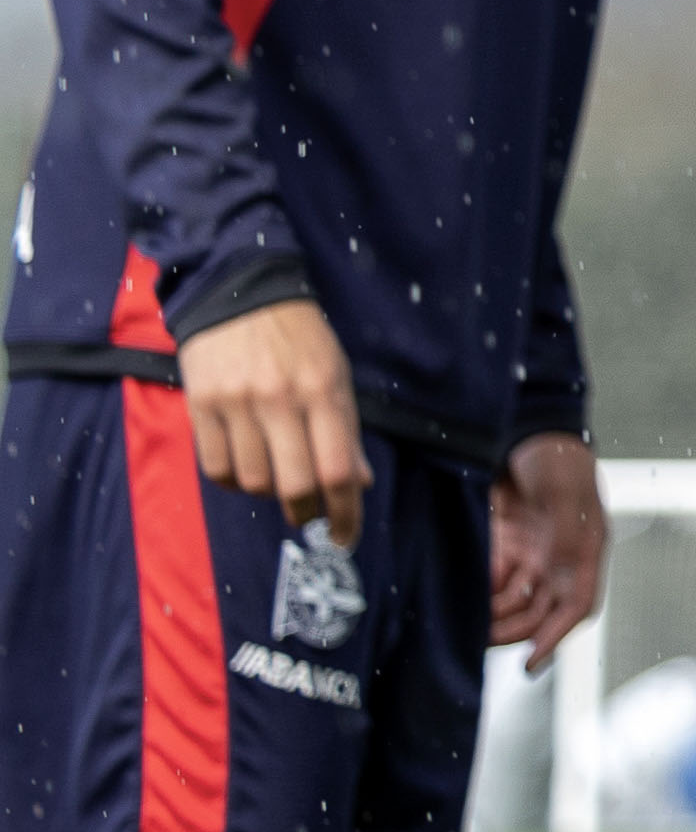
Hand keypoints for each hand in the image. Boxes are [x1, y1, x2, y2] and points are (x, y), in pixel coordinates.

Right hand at [175, 300, 363, 544]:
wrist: (239, 293)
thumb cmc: (299, 338)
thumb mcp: (336, 373)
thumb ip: (346, 429)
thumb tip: (358, 484)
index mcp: (323, 391)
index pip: (338, 469)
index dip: (346, 513)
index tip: (346, 537)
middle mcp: (280, 400)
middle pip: (295, 484)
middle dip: (305, 512)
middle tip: (308, 514)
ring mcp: (236, 404)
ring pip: (252, 481)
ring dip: (268, 493)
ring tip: (276, 479)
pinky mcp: (201, 406)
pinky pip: (216, 468)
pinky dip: (233, 481)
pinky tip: (244, 467)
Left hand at [486, 435, 606, 673]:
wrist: (523, 425)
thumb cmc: (556, 455)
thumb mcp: (563, 492)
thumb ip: (562, 535)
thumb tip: (557, 574)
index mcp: (583, 549)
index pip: (577, 605)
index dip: (557, 638)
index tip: (532, 663)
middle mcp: (559, 558)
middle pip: (539, 613)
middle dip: (513, 631)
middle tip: (481, 639)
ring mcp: (531, 553)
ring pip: (512, 604)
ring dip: (492, 618)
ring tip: (465, 625)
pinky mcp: (504, 545)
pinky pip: (490, 583)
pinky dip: (477, 596)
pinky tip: (458, 600)